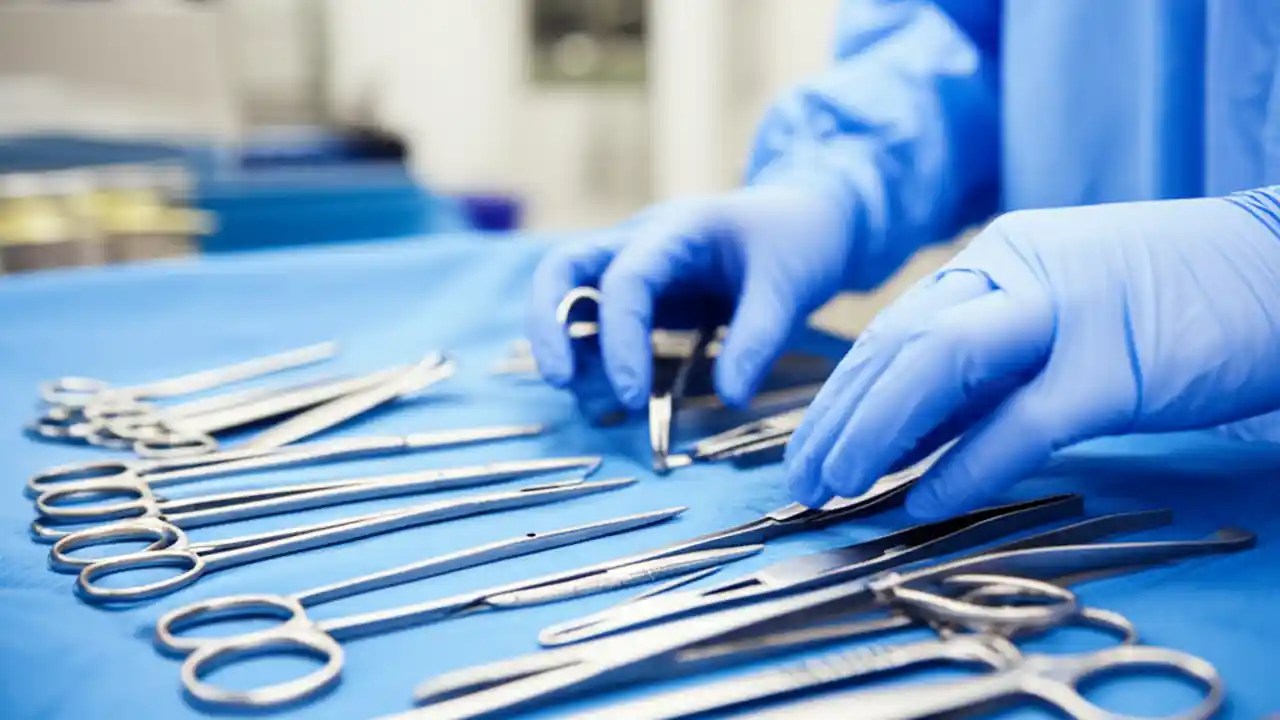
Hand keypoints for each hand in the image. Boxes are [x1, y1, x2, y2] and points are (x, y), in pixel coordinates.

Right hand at [526, 184, 854, 409]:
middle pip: (563, 267)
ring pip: (569, 293)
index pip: (626, 278)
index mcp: (679, 230)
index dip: (621, 340)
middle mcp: (641, 241)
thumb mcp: (791, 287)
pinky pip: (596, 320)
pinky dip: (591, 355)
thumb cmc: (797, 242)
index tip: (634, 397)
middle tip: (559, 381)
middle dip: (549, 324)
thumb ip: (759, 340)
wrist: (806, 219)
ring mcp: (634, 265)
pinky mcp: (641, 295)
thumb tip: (730, 397)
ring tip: (592, 401)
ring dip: (567, 346)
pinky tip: (611, 392)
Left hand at [786, 193, 1279, 516]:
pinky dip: (962, 465)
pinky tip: (919, 500)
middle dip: (836, 418)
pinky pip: (1018, 422)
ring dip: (872, 433)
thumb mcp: (1061, 321)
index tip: (807, 448)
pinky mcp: (1115, 370)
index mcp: (1002, 255)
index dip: (840, 394)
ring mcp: (1067, 316)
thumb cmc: (1178, 303)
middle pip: (897, 345)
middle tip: (800, 482)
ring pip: (937, 366)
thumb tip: (909, 434)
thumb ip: (988, 366)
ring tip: (833, 488)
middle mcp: (1020, 272)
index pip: (896, 327)